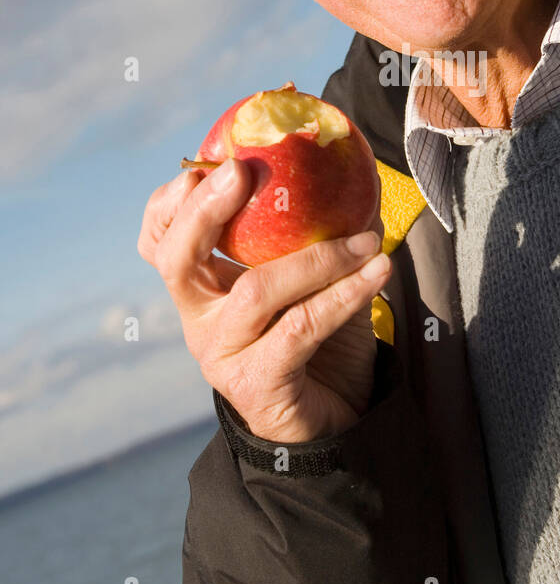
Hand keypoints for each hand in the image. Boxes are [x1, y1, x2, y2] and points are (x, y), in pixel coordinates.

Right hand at [137, 158, 390, 441]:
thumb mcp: (313, 277)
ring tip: (366, 240)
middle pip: (177, 260)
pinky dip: (343, 295)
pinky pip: (301, 327)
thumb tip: (357, 170)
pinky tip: (376, 274)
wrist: (340, 418)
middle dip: (205, 210)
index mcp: (203, 289)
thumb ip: (319, 230)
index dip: (170, 204)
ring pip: (255, 291)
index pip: (159, 241)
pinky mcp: (256, 385)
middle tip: (242, 172)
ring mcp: (223, 355)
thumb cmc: (322, 340)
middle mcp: (201, 321)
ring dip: (318, 257)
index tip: (206, 165)